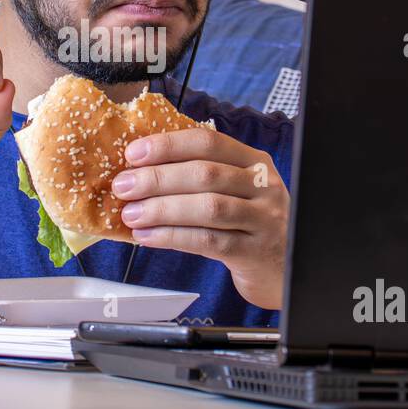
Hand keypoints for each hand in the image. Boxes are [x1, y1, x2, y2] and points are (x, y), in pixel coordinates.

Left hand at [110, 127, 287, 309]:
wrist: (283, 267)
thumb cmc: (247, 223)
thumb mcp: (235, 190)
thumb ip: (198, 176)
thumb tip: (138, 171)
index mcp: (253, 160)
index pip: (209, 142)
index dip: (168, 145)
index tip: (133, 154)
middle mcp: (263, 185)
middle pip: (206, 174)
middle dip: (158, 179)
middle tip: (124, 186)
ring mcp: (263, 219)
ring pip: (208, 207)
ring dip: (162, 209)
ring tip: (131, 215)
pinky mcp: (255, 252)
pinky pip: (209, 241)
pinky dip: (173, 237)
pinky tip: (148, 237)